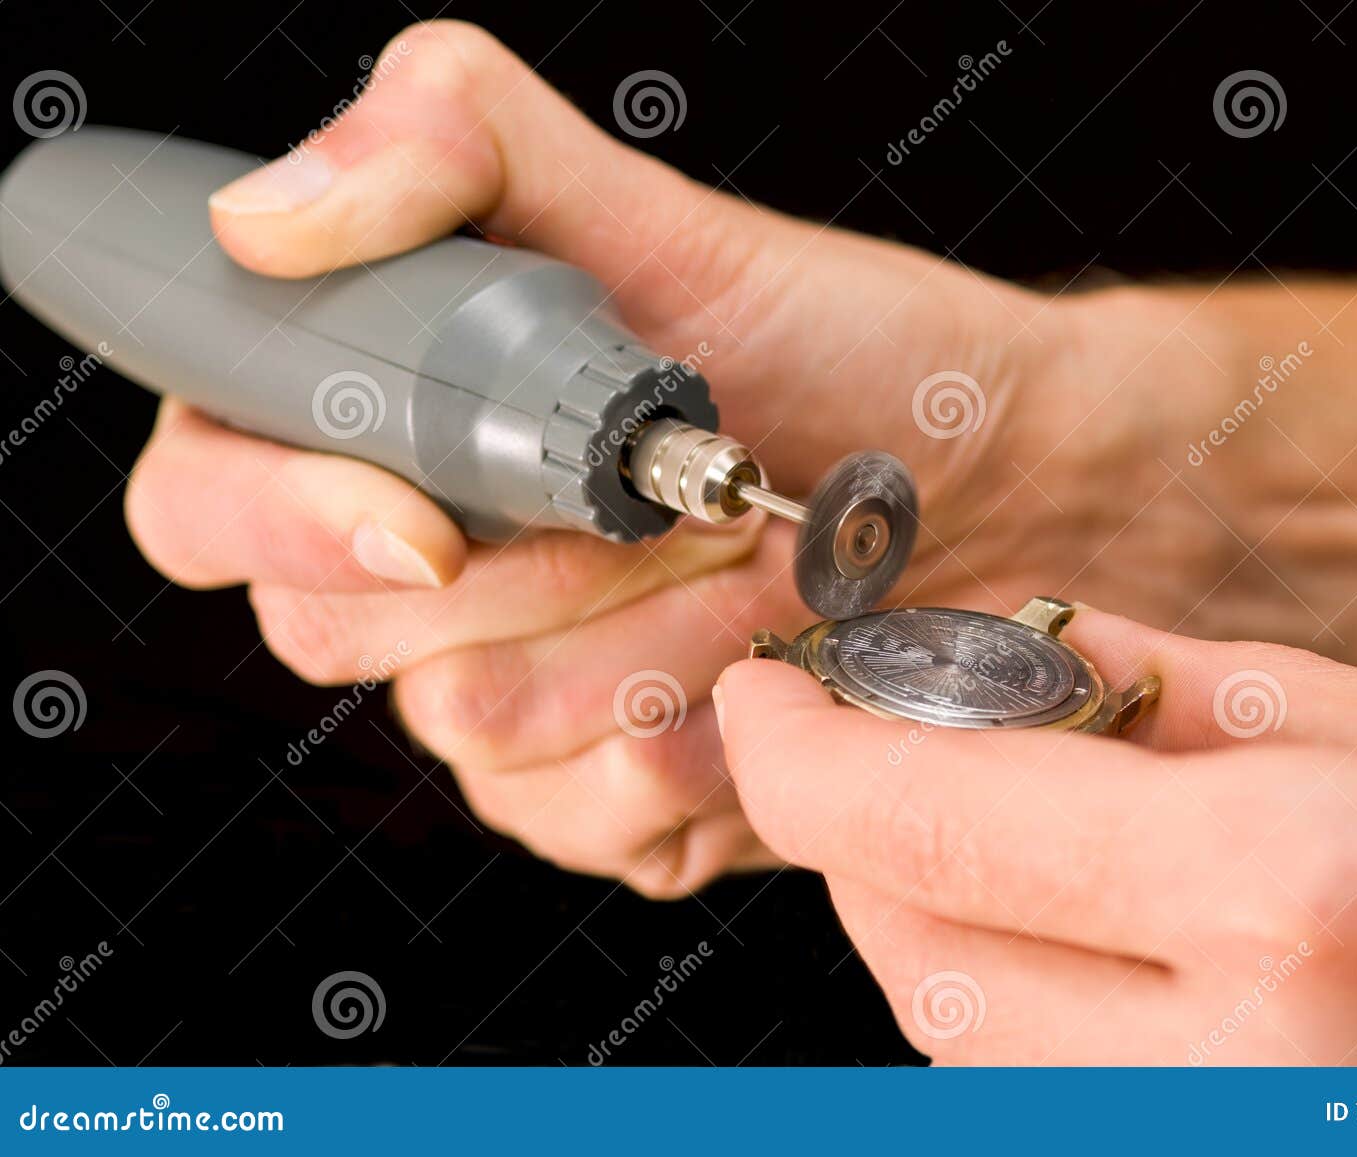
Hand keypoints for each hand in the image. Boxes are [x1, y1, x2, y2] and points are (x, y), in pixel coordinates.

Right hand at [125, 21, 1155, 893]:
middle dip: (532, 563)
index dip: (287, 515)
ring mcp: (499, 702)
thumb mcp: (651, 212)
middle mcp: (412, 582)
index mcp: (378, 434)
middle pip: (341, 632)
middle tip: (671, 497)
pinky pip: (588, 821)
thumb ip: (454, 149)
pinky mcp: (596, 805)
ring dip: (639, 639)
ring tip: (741, 568)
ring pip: (477, 731)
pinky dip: (700, 742)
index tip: (432, 516)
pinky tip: (761, 668)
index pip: (205, 504)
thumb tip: (266, 215)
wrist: (982, 478)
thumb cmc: (830, 346)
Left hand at [716, 606, 1356, 1062]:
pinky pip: (1038, 1100)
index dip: (802, 759)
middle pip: (920, 958)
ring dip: (929, 924)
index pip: (933, 830)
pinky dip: (1005, 1008)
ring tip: (990, 834)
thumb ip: (1164, 689)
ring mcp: (1232, 1148)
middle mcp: (1245, 1061)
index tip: (766, 701)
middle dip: (861, 841)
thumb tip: (993, 649)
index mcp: (1291, 890)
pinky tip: (1064, 932)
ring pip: (961, 1049)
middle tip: (877, 750)